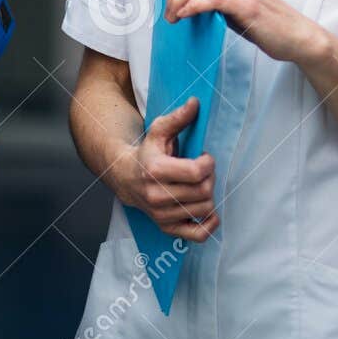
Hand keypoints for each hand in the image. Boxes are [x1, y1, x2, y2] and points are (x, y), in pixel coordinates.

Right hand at [116, 97, 217, 242]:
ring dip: (210, 195)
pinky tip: (210, 212)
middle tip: (204, 170)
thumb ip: (178, 118)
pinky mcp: (166, 227)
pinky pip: (196, 235)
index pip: (197, 172)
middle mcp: (157, 196)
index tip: (204, 157)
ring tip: (201, 184)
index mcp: (156, 171)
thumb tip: (196, 103)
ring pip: (204, 209)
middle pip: (203, 191)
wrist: (126, 176)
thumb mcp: (158, 130)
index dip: (208, 163)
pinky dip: (209, 225)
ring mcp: (161, 214)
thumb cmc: (147, 152)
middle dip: (211, 177)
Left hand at [164, 0, 328, 65]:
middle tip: (168, 15)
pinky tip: (186, 15)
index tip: (171, 4)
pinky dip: (194, 6)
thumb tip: (187, 3)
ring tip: (174, 18)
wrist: (296, 35)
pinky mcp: (247, 5)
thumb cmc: (267, 22)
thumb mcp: (238, 4)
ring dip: (179, 1)